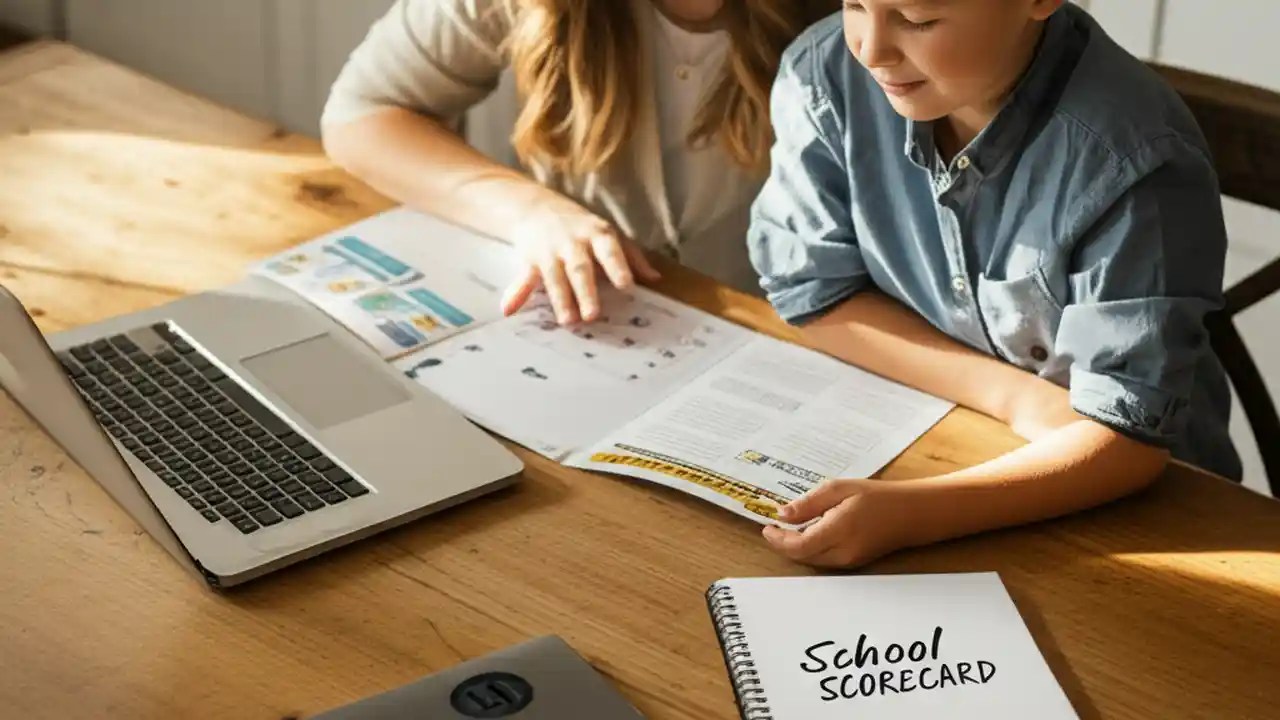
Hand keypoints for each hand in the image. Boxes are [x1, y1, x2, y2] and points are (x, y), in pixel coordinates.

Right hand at [500, 198, 660, 323]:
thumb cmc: (581, 226)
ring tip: (568, 321)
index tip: (627, 285)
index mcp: (596, 234)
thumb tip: (656, 278)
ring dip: (560, 299)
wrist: (536, 206)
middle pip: (580, 268)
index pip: (609, 250)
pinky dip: (515, 294)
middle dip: (586, 291)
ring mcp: (550, 252)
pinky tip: (509, 309)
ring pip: (555, 277)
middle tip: (593, 315)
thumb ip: (631, 256)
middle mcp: (572, 243)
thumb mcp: (608, 233)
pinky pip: (523, 278)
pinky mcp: (530, 260)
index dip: (617, 266)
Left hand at [762, 479, 912, 567]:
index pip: (798, 546)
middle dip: (784, 544)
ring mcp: (849, 562)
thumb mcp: (840, 489)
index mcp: (839, 531)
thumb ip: (809, 503)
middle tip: (773, 527)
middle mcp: (843, 552)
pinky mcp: (853, 564)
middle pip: (802, 556)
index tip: (767, 527)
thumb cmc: (878, 497)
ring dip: (795, 548)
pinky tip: (808, 534)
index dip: (778, 539)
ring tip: (788, 529)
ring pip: (811, 560)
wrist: (912, 514)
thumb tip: (783, 515)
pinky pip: (823, 560)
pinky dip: (810, 550)